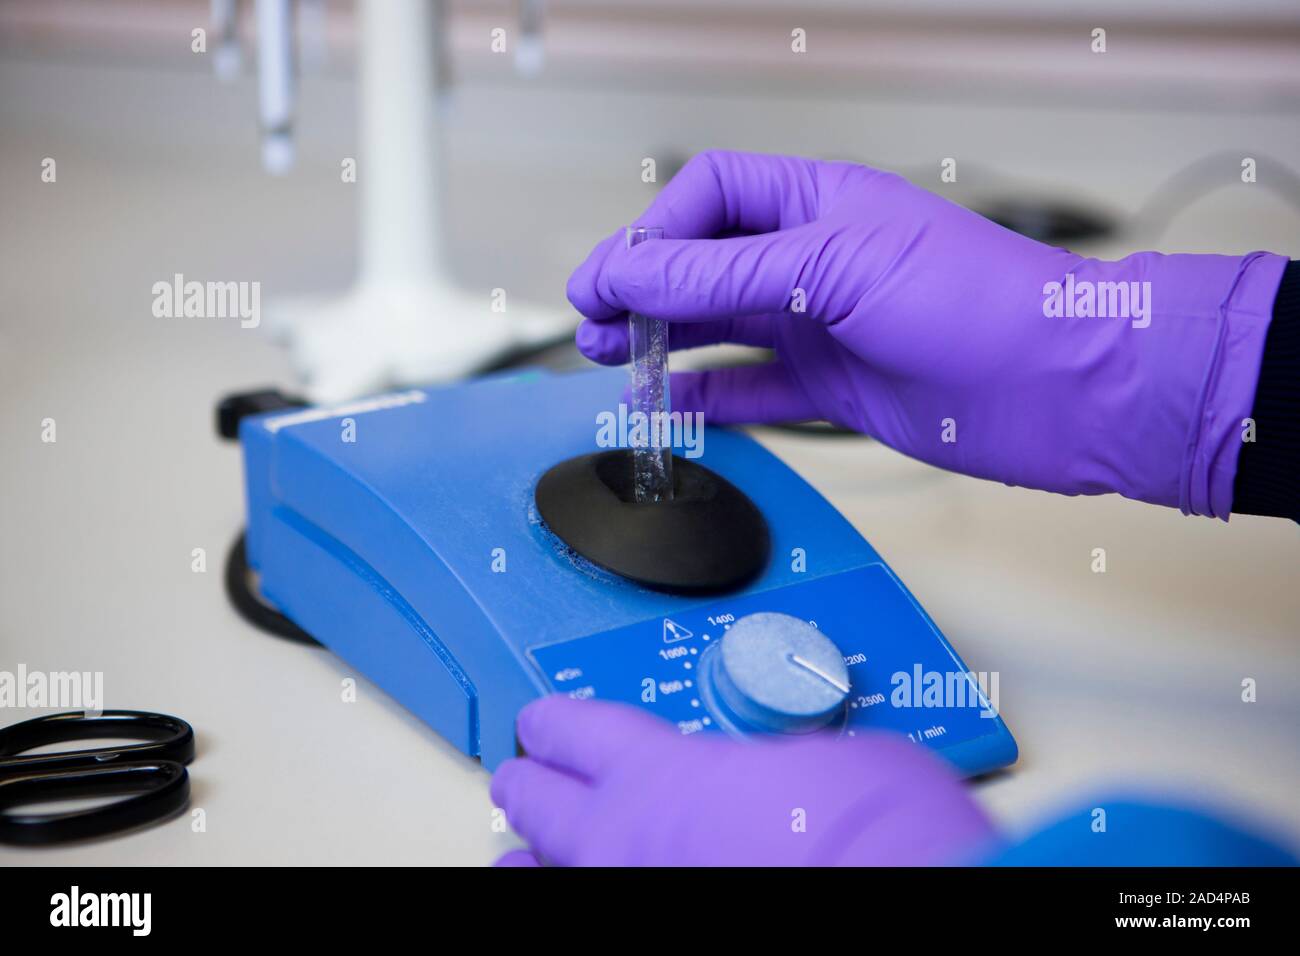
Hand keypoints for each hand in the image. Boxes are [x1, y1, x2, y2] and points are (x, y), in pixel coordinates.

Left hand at [490, 695, 999, 866]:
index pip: (579, 732)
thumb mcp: (822, 756)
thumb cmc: (863, 829)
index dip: (555, 724)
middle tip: (517, 779)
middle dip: (528, 787)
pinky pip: (587, 910)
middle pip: (540, 804)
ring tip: (515, 861)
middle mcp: (624, 841)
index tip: (542, 722)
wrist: (886, 886)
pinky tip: (572, 892)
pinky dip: (576, 894)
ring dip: (531, 862)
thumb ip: (772, 761)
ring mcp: (628, 894)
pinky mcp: (644, 936)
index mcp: (661, 772)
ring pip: (548, 875)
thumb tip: (781, 774)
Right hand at [568, 150, 1285, 517]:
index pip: (707, 198)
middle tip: (594, 326)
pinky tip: (671, 407)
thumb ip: (723, 276)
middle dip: (642, 290)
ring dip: (664, 343)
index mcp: (817, 203)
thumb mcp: (833, 268)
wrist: (1060, 388)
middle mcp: (813, 260)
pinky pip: (755, 390)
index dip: (651, 235)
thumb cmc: (976, 300)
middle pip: (701, 264)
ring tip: (612, 362)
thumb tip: (630, 273)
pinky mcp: (838, 388)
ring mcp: (822, 326)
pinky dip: (708, 398)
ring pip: (720, 330)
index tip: (609, 280)